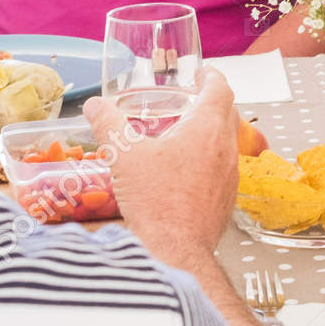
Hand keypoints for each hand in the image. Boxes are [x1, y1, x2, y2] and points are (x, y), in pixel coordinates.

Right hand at [83, 71, 237, 265]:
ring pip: (226, 143)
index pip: (221, 89)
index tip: (203, 73)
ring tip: (184, 134)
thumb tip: (94, 106)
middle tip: (191, 100)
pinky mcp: (225, 200)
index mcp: (207, 129)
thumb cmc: (156, 202)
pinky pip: (223, 169)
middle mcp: (225, 149)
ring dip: (210, 132)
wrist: (176, 252)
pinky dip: (209, 160)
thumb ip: (108, 125)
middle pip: (228, 114)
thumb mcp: (124, 156)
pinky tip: (185, 171)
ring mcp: (230, 177)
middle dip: (211, 102)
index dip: (212, 76)